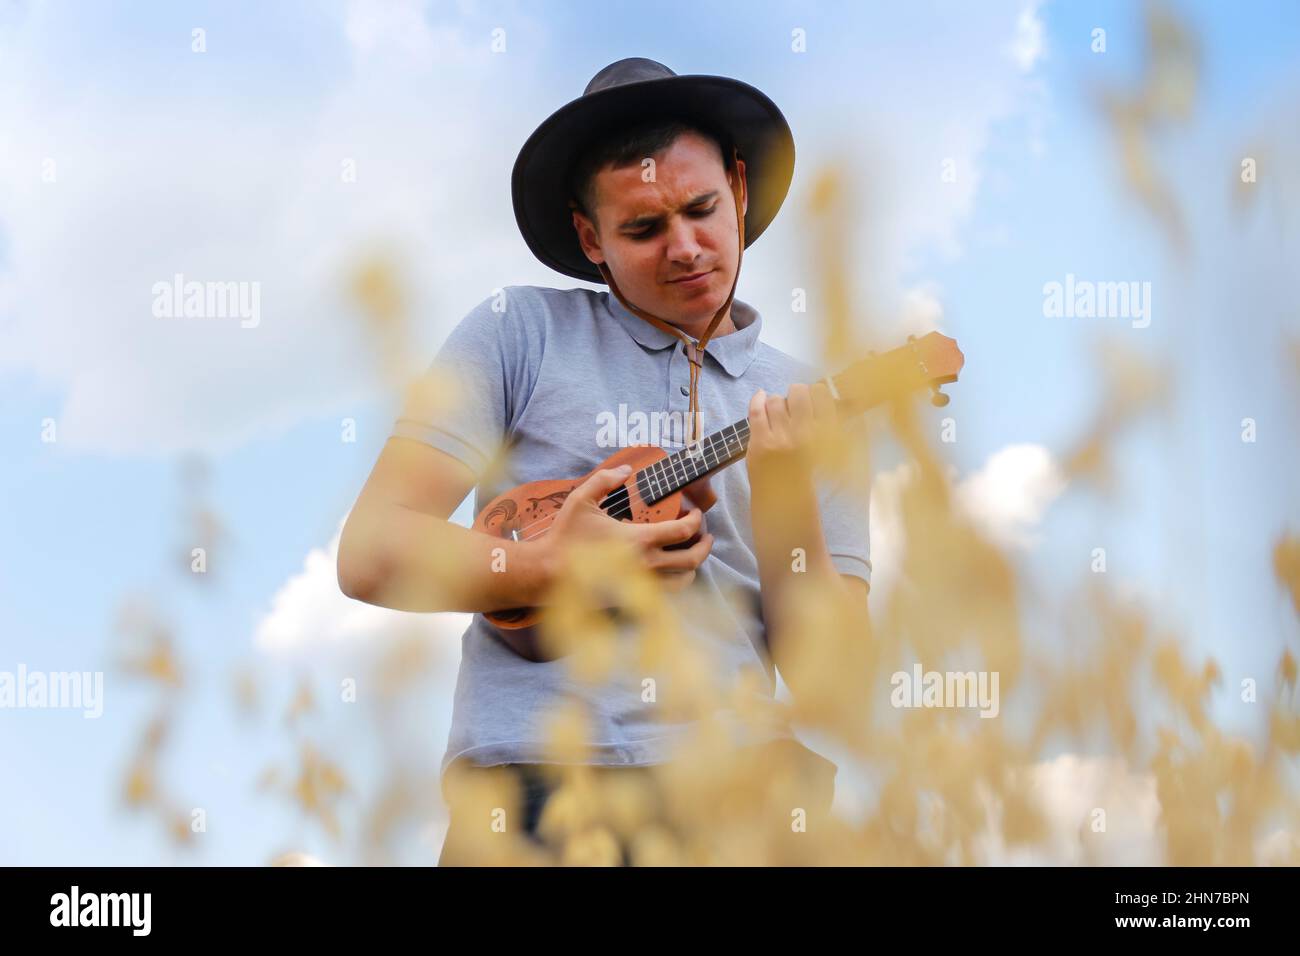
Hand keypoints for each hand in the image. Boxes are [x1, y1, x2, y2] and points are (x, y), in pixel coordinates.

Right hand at [543, 465, 713, 592]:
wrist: (547, 574)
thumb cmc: (564, 537)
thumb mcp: (581, 499)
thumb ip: (605, 480)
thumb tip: (626, 470)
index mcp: (638, 540)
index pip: (683, 531)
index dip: (696, 520)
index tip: (696, 513)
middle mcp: (646, 565)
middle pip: (692, 560)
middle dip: (705, 546)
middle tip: (707, 536)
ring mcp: (640, 587)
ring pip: (683, 582)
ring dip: (692, 568)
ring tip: (691, 556)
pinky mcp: (631, 600)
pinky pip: (665, 596)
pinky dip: (675, 584)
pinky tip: (669, 573)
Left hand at [745, 383, 837, 489]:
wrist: (783, 499)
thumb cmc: (804, 472)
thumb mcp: (821, 448)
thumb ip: (822, 424)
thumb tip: (818, 394)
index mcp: (824, 434)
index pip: (822, 395)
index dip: (816, 391)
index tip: (813, 395)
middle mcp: (804, 434)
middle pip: (798, 392)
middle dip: (796, 392)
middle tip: (794, 400)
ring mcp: (781, 438)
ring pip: (776, 400)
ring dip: (776, 402)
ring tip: (778, 413)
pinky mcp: (760, 442)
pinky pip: (756, 410)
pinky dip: (758, 399)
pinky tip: (761, 396)